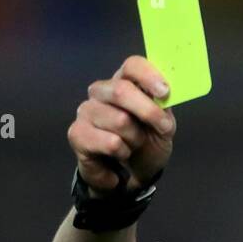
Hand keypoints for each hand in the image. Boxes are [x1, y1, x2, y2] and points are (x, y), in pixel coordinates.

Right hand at [67, 54, 174, 195]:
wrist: (129, 176)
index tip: (165, 92)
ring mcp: (86, 111)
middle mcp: (101, 92)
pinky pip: (110, 142)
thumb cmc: (145, 145)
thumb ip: (164, 108)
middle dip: (148, 112)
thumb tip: (165, 94)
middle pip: (122, 90)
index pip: (132, 65)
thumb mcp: (162, 126)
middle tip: (164, 129)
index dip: (149, 76)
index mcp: (123, 82)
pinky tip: (119, 155)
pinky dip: (123, 152)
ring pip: (119, 120)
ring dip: (135, 139)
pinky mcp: (77, 134)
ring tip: (132, 145)